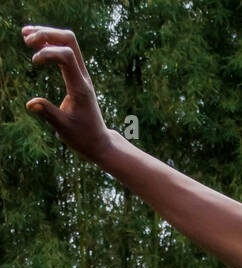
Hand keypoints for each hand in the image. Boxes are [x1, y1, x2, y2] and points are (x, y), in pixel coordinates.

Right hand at [22, 27, 112, 160]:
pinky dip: (50, 44)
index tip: (33, 62)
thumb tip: (29, 104)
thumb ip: (48, 114)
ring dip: (48, 35)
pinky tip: (35, 44)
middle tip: (26, 38)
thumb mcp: (64, 129)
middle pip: (69, 41)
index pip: (67, 57)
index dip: (48, 53)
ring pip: (68, 42)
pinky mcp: (77, 76)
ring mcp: (81, 74)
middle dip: (47, 34)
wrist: (99, 141)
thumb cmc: (82, 137)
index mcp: (80, 88)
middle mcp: (83, 76)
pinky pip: (66, 52)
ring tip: (25, 34)